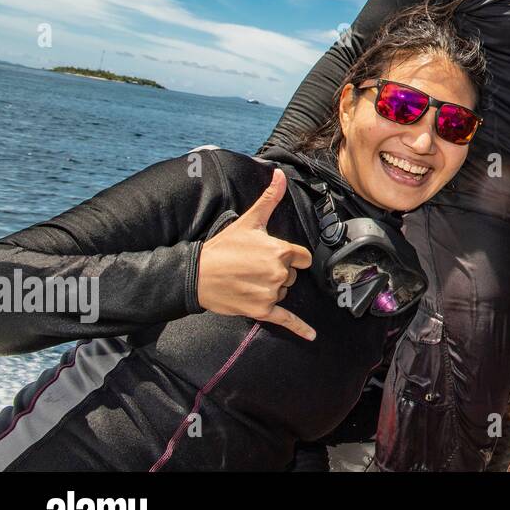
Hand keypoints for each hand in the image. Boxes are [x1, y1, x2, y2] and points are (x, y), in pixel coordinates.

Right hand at [197, 169, 315, 339]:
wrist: (196, 274)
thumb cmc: (223, 247)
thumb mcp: (249, 220)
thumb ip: (270, 198)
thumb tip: (279, 173)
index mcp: (280, 251)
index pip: (301, 257)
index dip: (290, 256)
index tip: (273, 255)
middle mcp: (278, 273)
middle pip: (292, 276)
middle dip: (278, 272)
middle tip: (253, 267)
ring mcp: (270, 293)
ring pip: (283, 292)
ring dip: (271, 289)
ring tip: (247, 280)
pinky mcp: (261, 310)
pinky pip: (286, 320)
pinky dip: (300, 329)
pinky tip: (312, 337)